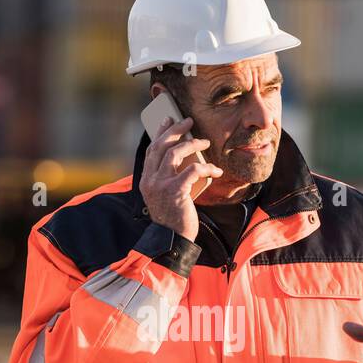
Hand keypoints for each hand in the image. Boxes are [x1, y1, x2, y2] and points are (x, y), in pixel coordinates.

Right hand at [138, 116, 222, 242]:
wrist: (172, 241)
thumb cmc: (172, 220)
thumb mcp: (164, 198)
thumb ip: (167, 181)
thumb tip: (185, 164)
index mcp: (146, 180)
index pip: (152, 150)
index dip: (161, 133)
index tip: (169, 121)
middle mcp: (150, 180)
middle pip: (161, 145)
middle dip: (176, 130)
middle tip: (188, 121)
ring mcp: (161, 185)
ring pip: (176, 153)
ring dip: (193, 144)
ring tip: (205, 142)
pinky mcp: (175, 191)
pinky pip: (193, 170)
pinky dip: (207, 168)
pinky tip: (216, 171)